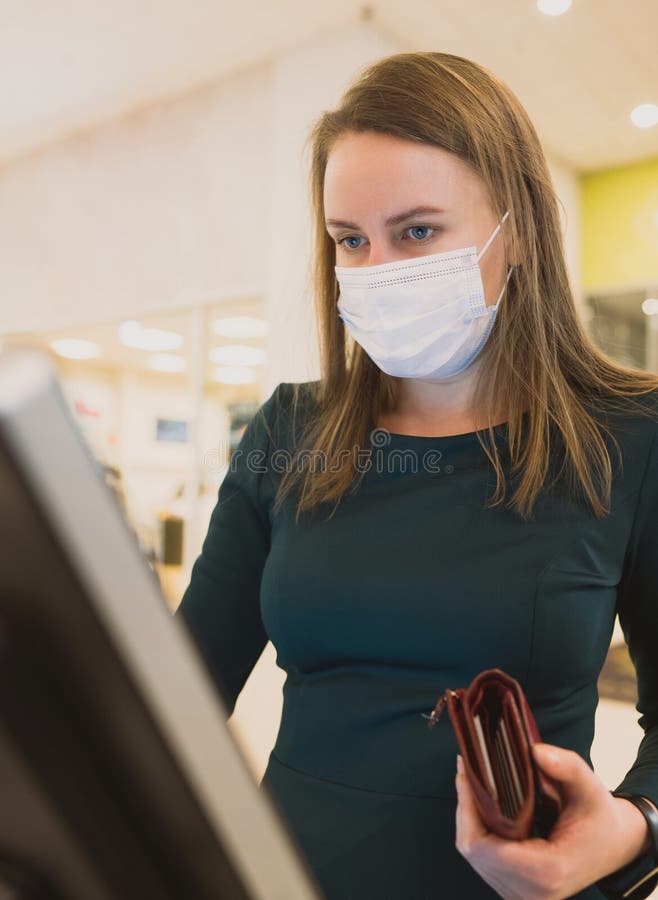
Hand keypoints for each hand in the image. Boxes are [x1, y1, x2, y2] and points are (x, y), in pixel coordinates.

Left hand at [454, 743, 651, 899]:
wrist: (615, 845)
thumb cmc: (601, 816)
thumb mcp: (591, 786)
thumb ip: (566, 766)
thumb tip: (536, 751)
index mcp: (547, 871)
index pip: (483, 847)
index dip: (468, 809)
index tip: (467, 774)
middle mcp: (532, 893)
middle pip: (473, 850)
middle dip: (466, 808)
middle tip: (466, 770)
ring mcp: (523, 896)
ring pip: (475, 857)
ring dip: (469, 819)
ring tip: (472, 783)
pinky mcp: (518, 890)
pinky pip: (484, 861)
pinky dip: (479, 832)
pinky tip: (481, 806)